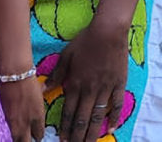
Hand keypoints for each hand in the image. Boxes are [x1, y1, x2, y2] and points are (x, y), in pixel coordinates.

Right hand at [0, 76, 45, 141]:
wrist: (13, 75)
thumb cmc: (28, 79)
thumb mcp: (39, 89)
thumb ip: (39, 96)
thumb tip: (43, 89)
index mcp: (38, 116)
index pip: (39, 134)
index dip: (38, 135)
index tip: (37, 134)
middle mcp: (26, 122)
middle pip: (26, 141)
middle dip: (27, 141)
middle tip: (28, 139)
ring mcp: (13, 122)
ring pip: (16, 139)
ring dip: (18, 139)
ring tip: (20, 138)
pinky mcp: (3, 119)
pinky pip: (7, 132)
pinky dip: (9, 133)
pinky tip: (10, 131)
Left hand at [50, 21, 128, 141]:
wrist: (108, 31)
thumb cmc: (85, 41)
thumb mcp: (66, 56)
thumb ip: (57, 75)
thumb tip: (43, 89)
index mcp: (75, 84)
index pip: (68, 112)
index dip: (64, 127)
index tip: (62, 139)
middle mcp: (89, 90)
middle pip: (82, 118)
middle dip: (77, 135)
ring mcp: (105, 88)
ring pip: (97, 115)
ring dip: (92, 131)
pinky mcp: (119, 84)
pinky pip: (116, 104)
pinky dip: (114, 118)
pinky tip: (111, 129)